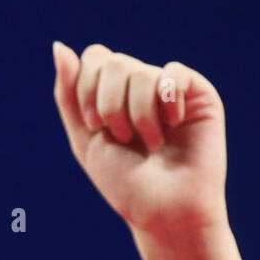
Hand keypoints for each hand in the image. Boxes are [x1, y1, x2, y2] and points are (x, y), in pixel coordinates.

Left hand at [51, 42, 228, 239]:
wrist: (164, 212)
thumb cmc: (125, 184)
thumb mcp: (84, 140)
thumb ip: (69, 95)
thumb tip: (59, 47)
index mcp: (114, 92)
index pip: (95, 57)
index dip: (87, 89)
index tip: (96, 126)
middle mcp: (142, 85)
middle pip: (114, 62)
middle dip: (109, 105)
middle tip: (123, 138)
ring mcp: (170, 88)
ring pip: (141, 72)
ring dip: (138, 115)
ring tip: (151, 144)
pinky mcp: (199, 94)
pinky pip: (174, 75)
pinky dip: (167, 104)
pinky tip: (173, 126)